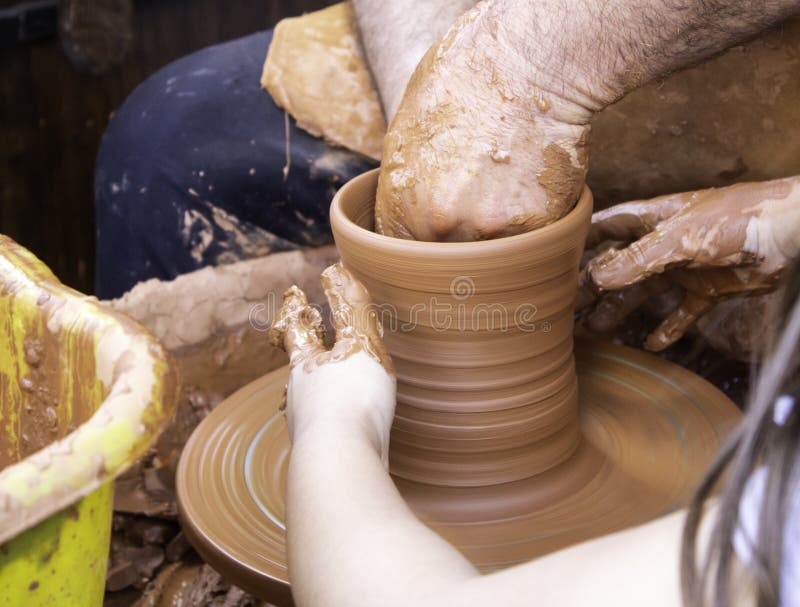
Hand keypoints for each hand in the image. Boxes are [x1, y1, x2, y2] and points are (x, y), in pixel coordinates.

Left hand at [269, 264, 395, 461]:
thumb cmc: (351, 400)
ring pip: (307, 406)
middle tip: (309, 350)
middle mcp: (298, 398)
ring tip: (331, 396)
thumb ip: (353, 310)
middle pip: (298, 372)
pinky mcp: (323, 458)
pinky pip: (326, 435)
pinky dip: (335, 427)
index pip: (296, 330)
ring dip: (317, 397)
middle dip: (306, 360)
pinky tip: (349, 435)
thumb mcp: (360, 346)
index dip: (297, 310)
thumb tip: (337, 270)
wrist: (343, 463)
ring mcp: (307, 430)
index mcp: (304, 366)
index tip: (295, 293)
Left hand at [374, 1, 594, 240]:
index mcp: (404, 207)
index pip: (402, 256)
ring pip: (488, 255)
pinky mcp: (536, 227)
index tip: (428, 236)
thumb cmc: (462, 84)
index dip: (417, 245)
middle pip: (445, 261)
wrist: (528, 65)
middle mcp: (443, 228)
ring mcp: (492, 231)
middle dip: (455, 240)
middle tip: (470, 202)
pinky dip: (527, 220)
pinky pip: (526, 239)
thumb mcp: (403, 134)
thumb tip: (400, 221)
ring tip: (499, 187)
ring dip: (493, 234)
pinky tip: (525, 182)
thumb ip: (400, 189)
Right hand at [579, 177, 799, 350]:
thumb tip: (593, 278)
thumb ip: (632, 262)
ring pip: (643, 294)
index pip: (605, 228)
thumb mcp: (673, 242)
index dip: (580, 244)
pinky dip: (669, 330)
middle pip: (617, 267)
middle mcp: (662, 244)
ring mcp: (684, 268)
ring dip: (621, 311)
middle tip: (569, 310)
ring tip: (599, 331)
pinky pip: (682, 314)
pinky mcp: (708, 290)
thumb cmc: (731, 222)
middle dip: (593, 287)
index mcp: (650, 220)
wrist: (786, 233)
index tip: (555, 264)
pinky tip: (653, 345)